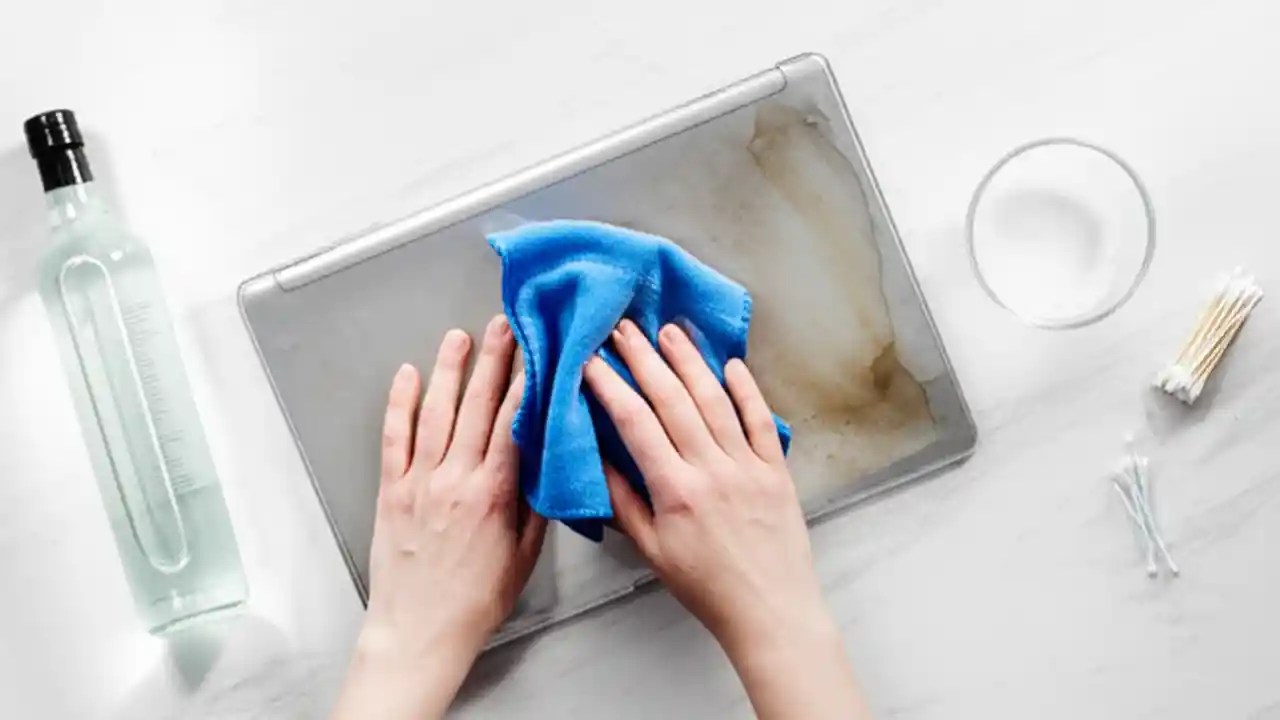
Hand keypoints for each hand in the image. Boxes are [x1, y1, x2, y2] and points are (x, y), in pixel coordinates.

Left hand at [332, 316, 546, 719]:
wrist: (420, 630)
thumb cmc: (475, 600)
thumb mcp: (525, 556)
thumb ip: (537, 505)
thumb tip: (548, 462)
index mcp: (494, 494)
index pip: (515, 423)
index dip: (527, 382)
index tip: (538, 352)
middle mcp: (456, 479)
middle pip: (479, 406)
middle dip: (494, 361)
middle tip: (504, 326)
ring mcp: (420, 481)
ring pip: (437, 412)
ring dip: (449, 370)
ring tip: (459, 337)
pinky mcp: (391, 490)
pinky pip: (395, 436)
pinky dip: (400, 403)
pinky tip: (407, 376)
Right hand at [585, 320, 867, 719]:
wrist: (770, 610)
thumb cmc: (706, 587)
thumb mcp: (652, 552)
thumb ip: (623, 502)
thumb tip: (598, 459)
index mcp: (676, 491)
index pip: (636, 424)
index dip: (610, 387)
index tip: (591, 360)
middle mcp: (712, 470)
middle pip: (673, 400)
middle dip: (644, 359)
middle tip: (624, 328)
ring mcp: (748, 467)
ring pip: (715, 401)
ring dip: (690, 362)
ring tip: (670, 331)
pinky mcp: (776, 470)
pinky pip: (760, 421)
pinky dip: (747, 390)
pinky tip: (731, 365)